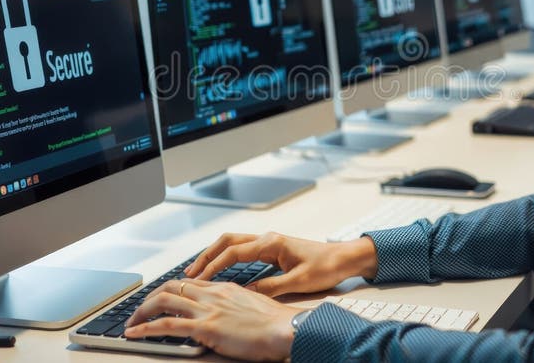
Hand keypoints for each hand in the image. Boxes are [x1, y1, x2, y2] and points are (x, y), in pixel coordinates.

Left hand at [124, 279, 298, 360]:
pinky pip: (166, 325)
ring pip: (163, 301)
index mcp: (224, 288)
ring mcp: (207, 309)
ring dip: (141, 312)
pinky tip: (133, 334)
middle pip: (171, 286)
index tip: (160, 298)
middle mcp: (212, 294)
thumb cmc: (276, 323)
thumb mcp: (253, 306)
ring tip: (130, 323)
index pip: (190, 283)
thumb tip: (227, 315)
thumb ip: (235, 306)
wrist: (285, 329)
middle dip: (150, 298)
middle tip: (140, 310)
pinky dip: (144, 328)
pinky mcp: (205, 327)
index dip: (170, 289)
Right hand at [184, 232, 377, 296]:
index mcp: (271, 243)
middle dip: (206, 256)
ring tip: (198, 271)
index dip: (213, 265)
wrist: (345, 258)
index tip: (199, 279)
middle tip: (189, 273)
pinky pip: (242, 249)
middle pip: (227, 241)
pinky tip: (221, 271)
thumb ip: (270, 287)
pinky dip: (227, 258)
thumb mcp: (298, 281)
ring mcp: (269, 242)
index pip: (233, 252)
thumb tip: (245, 294)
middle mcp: (267, 239)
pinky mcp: (272, 249)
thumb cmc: (326, 266)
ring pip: (233, 243)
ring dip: (214, 255)